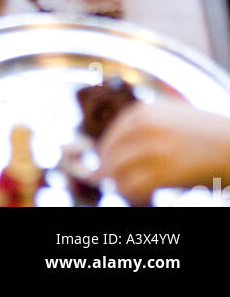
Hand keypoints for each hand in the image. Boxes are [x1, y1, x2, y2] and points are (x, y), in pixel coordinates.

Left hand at [98, 100, 229, 203]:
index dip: (105, 155)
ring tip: (134, 191)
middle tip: (114, 184)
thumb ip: (143, 126)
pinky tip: (145, 197)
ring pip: (118, 173)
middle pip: (110, 156)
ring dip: (122, 185)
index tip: (104, 166)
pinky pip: (133, 187)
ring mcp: (154, 150)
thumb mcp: (170, 117)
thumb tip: (111, 146)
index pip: (111, 136)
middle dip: (109, 173)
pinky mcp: (164, 172)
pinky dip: (133, 196)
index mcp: (144, 112)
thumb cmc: (204, 134)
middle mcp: (144, 128)